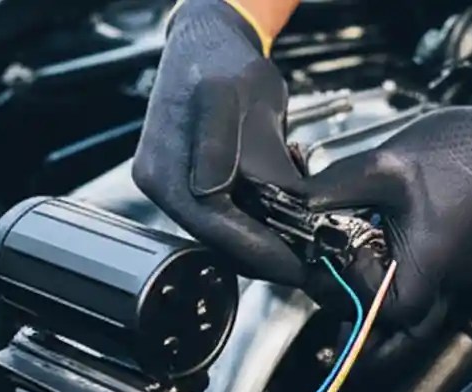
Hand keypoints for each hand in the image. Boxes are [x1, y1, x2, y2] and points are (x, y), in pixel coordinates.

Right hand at [133, 0, 305, 285]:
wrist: (206, 43)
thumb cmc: (221, 64)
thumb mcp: (238, 100)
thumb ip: (243, 152)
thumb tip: (250, 201)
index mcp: (165, 171)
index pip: (218, 230)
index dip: (263, 254)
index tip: (301, 268)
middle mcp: (160, 186)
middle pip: (217, 240)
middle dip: (266, 255)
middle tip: (310, 265)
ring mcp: (170, 187)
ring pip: (220, 233)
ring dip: (261, 241)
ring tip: (303, 245)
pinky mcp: (186, 185)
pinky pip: (221, 217)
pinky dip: (252, 222)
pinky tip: (282, 218)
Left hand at [303, 99, 471, 324]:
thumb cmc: (465, 152)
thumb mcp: (385, 165)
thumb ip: (333, 188)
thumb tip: (293, 203)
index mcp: (428, 267)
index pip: (377, 310)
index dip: (346, 290)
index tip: (325, 259)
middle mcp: (445, 282)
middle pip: (399, 338)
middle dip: (361, 330)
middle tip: (330, 303)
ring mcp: (453, 276)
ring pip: (412, 322)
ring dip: (378, 318)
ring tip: (346, 296)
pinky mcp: (454, 262)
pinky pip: (422, 293)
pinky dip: (393, 289)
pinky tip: (371, 263)